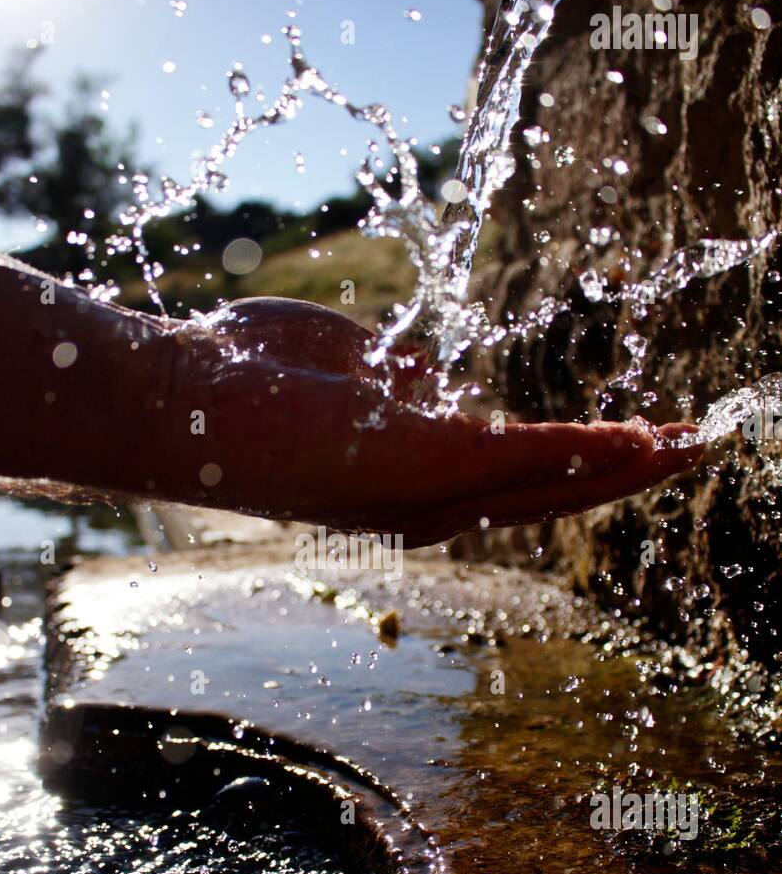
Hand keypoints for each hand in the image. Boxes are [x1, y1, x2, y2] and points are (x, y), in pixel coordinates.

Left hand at [161, 297, 703, 547]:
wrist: (183, 398)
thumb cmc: (246, 378)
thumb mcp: (339, 371)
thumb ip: (390, 381)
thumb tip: (417, 373)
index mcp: (408, 479)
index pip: (514, 476)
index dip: (579, 464)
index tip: (634, 442)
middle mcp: (425, 502)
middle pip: (549, 490)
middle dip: (623, 472)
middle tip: (690, 450)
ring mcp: (427, 488)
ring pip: (552, 480)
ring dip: (626, 464)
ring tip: (688, 446)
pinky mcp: (425, 460)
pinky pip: (527, 456)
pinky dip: (588, 451)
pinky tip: (638, 440)